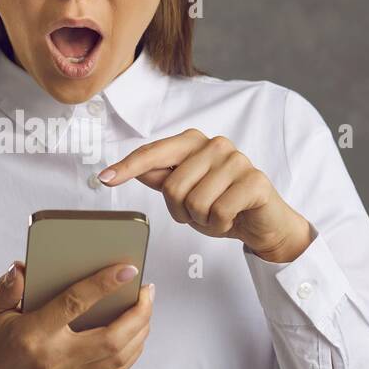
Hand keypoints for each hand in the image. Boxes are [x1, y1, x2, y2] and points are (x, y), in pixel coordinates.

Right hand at [0, 261, 154, 368]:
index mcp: (32, 335)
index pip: (75, 305)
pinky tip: (135, 331)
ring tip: (145, 306)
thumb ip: (8, 287)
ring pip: (119, 357)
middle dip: (138, 312)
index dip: (104, 284)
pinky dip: (132, 349)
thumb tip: (23, 266)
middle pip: (112, 338)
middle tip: (147, 289)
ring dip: (140, 331)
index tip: (127, 268)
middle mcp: (55, 357)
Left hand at [98, 129, 311, 262]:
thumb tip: (129, 168)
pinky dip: (219, 225)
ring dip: (201, 220)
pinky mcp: (254, 181)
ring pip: (194, 201)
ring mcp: (237, 160)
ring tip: (216, 215)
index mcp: (194, 143)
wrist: (264, 223)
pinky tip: (231, 219)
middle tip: (199, 213)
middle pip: (172, 186)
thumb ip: (161, 178)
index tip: (105, 179)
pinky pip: (218, 212)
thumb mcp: (186, 193)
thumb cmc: (222, 205)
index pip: (153, 153)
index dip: (128, 167)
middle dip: (180, 210)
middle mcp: (215, 145)